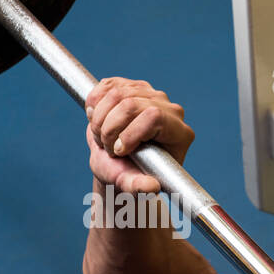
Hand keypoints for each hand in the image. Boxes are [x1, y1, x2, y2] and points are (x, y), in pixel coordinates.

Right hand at [85, 77, 193, 193]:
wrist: (116, 161)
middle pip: (131, 104)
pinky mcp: (131, 86)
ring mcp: (151, 95)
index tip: (118, 151)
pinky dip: (94, 103)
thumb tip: (152, 187)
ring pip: (116, 93)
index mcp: (179, 133)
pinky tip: (96, 119)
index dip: (130, 132)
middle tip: (106, 146)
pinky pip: (107, 85)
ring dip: (99, 118)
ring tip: (101, 136)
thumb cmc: (129, 173)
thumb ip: (140, 187)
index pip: (154, 117)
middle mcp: (170, 110)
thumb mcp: (132, 183)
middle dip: (109, 128)